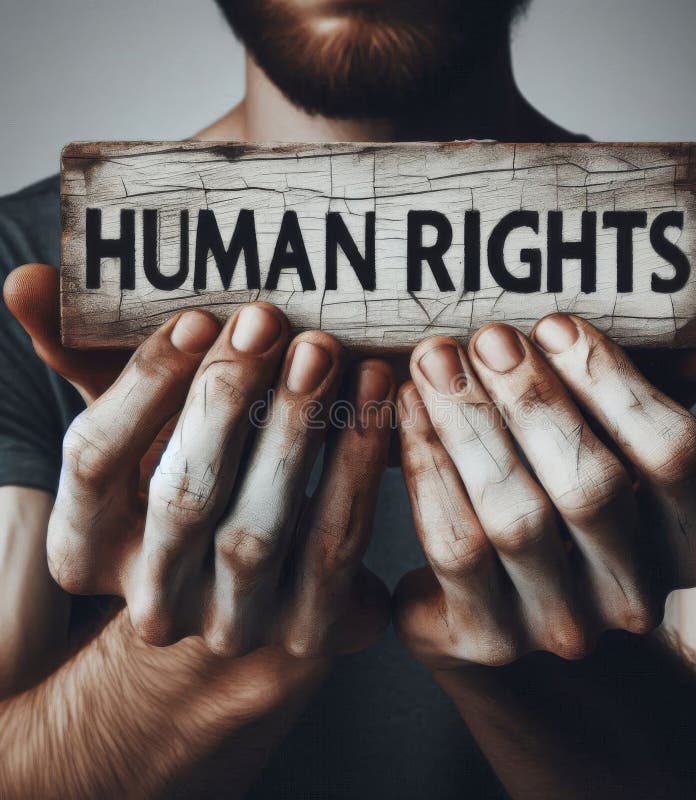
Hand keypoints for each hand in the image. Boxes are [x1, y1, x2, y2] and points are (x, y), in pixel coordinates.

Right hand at [6, 266, 392, 658]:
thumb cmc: (196, 476)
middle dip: (225, 400)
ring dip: (293, 429)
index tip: (197, 318)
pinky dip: (356, 462)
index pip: (91, 462)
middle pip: (180, 496)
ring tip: (323, 352)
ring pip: (257, 529)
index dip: (143, 385)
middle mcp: (150, 599)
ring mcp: (229, 625)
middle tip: (269, 321)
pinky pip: (336, 543)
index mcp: (86, 549)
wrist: (264, 582)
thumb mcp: (141, 425)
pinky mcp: (306, 630)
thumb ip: (84, 360)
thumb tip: (23, 279)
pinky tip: (375, 394)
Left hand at [393, 275, 695, 668]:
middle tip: (485, 336)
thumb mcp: (626, 428)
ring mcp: (563, 627)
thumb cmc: (575, 481)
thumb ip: (688, 367)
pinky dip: (427, 467)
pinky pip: (453, 546)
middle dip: (531, 401)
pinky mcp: (488, 638)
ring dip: (469, 427)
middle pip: (591, 490)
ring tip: (436, 360)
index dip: (613, 381)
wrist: (511, 585)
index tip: (553, 322)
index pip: (676, 453)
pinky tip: (408, 409)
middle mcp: (637, 596)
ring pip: (514, 520)